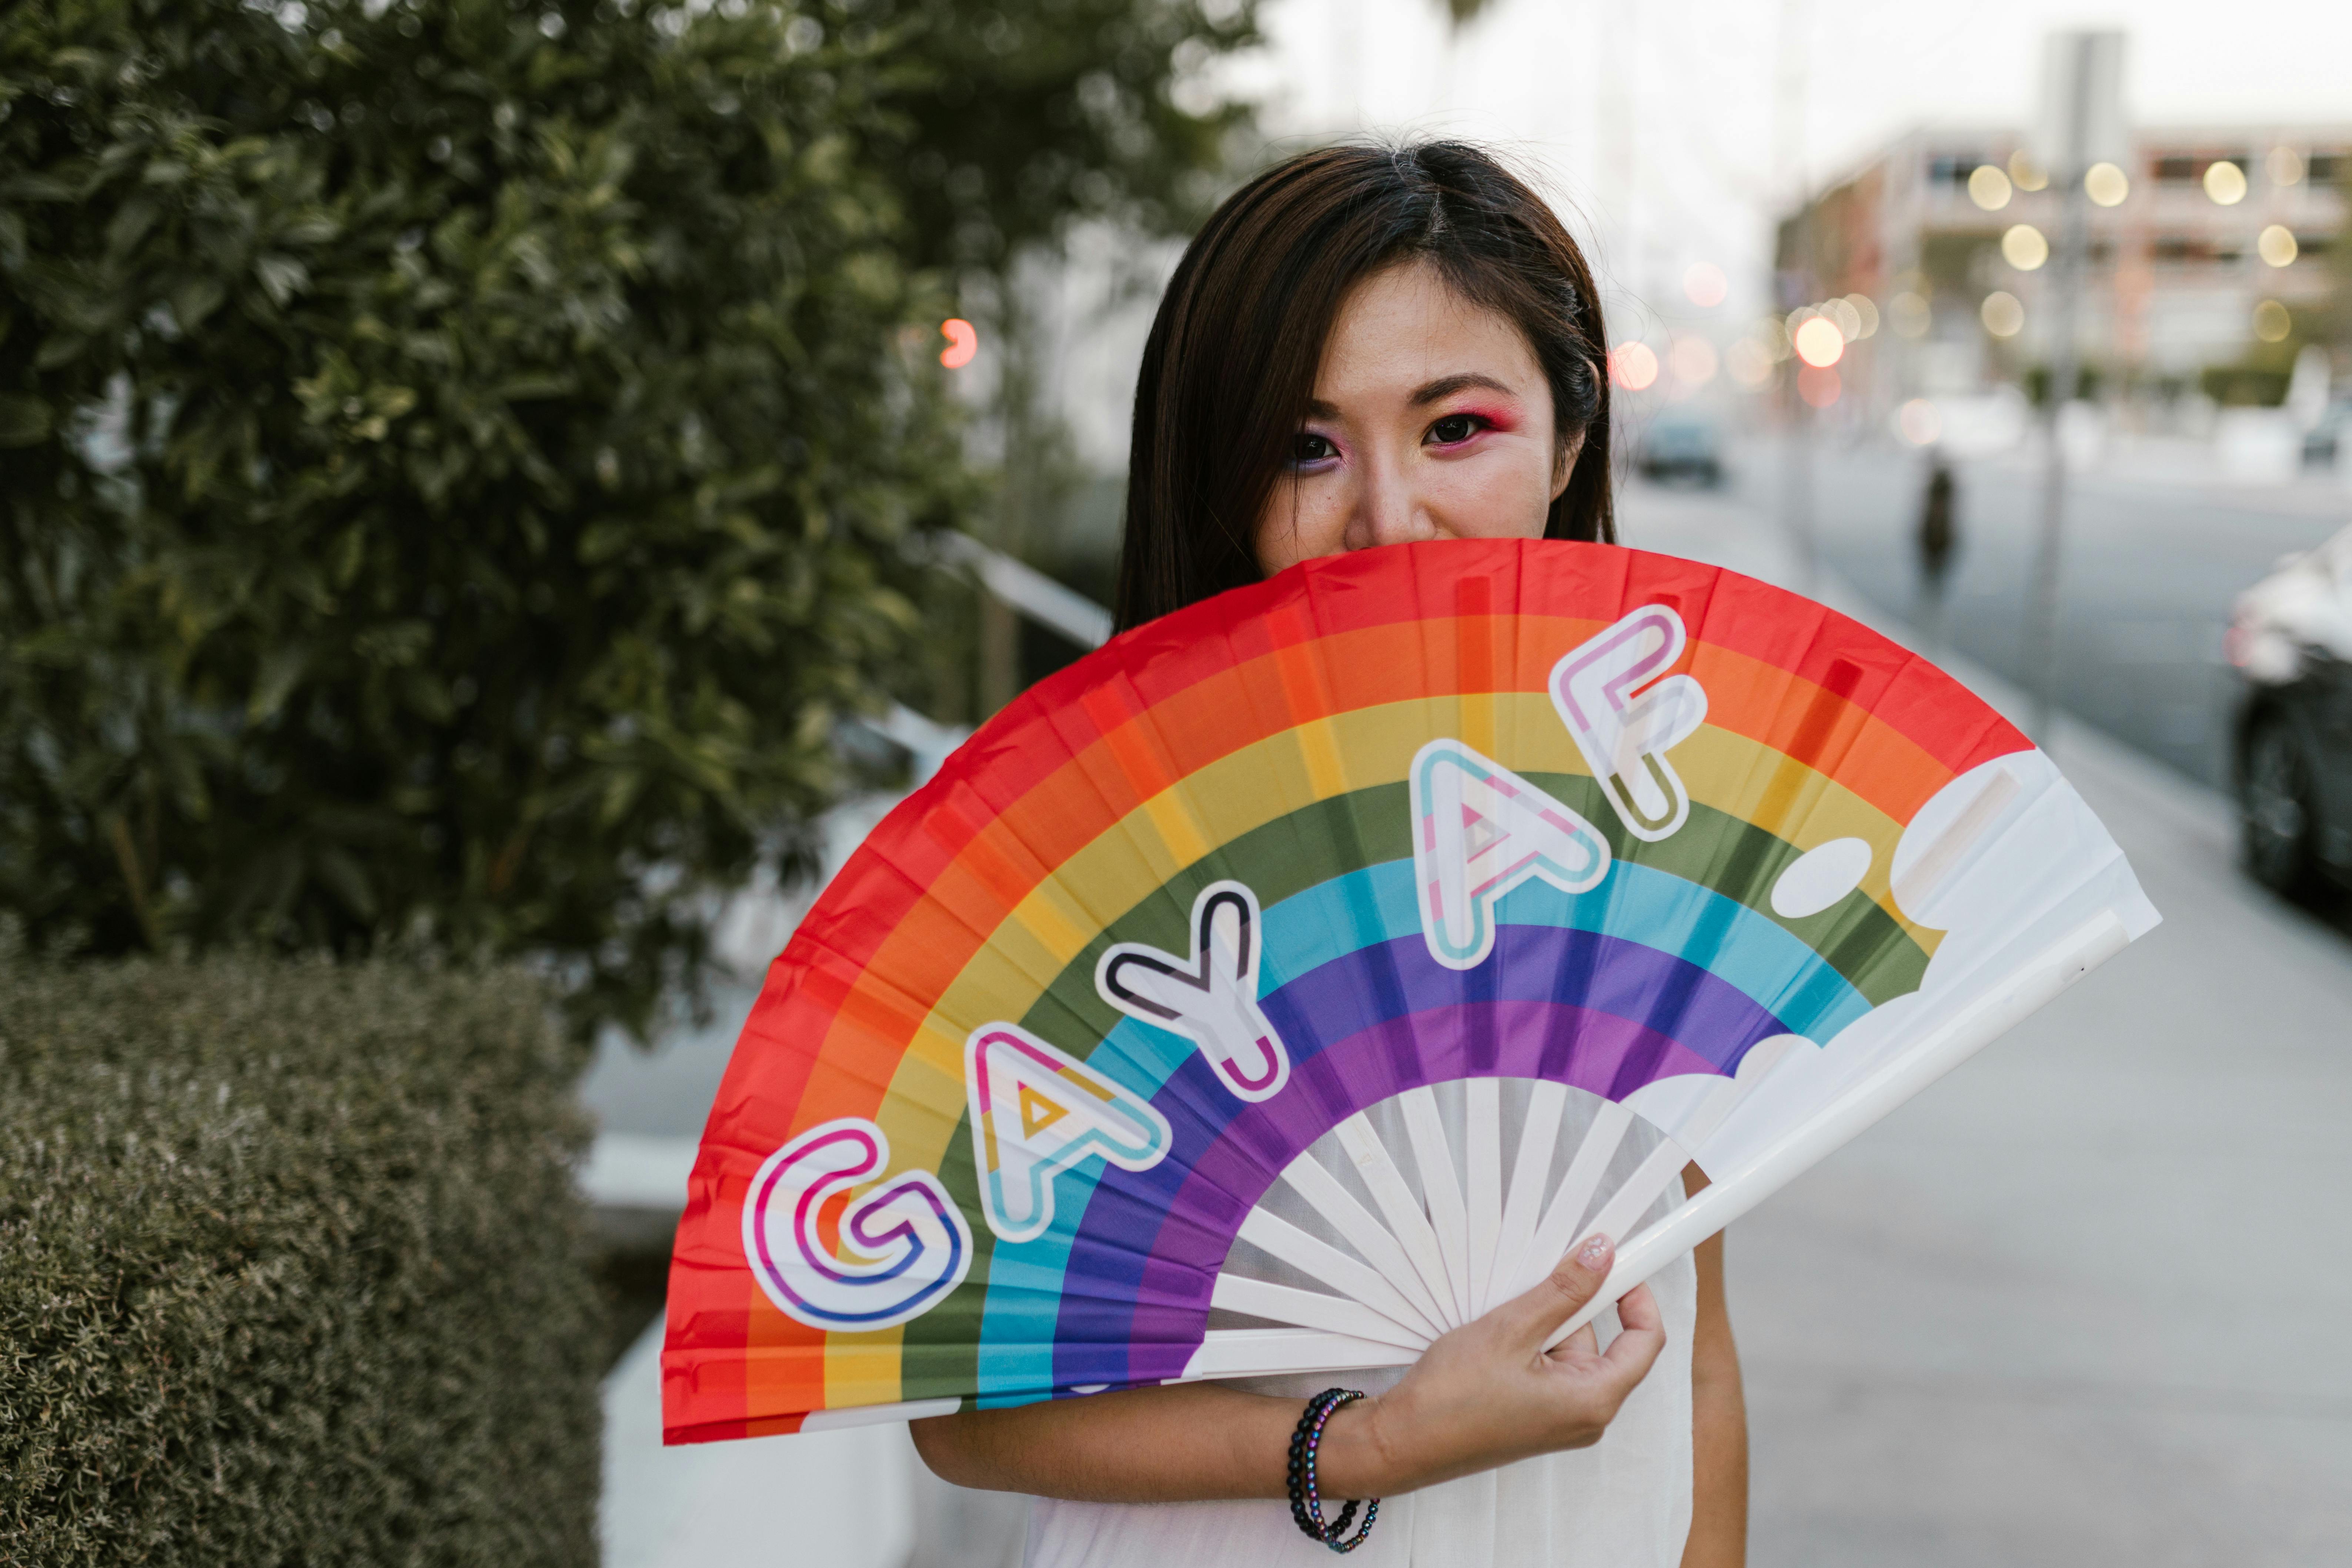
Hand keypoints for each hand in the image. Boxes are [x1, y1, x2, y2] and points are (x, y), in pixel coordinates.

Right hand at [1317, 1233, 1664, 1496]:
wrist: (1403, 1442)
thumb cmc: (1452, 1399)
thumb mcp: (1511, 1329)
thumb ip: (1564, 1290)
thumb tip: (1602, 1255)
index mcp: (1593, 1400)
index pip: (1645, 1340)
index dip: (1637, 1295)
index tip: (1617, 1262)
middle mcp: (1585, 1416)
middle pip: (1601, 1342)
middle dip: (1571, 1307)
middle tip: (1537, 1281)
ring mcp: (1558, 1418)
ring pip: (1569, 1351)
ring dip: (1541, 1322)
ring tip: (1499, 1318)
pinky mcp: (1534, 1416)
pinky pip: (1547, 1366)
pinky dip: (1528, 1342)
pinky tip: (1494, 1337)